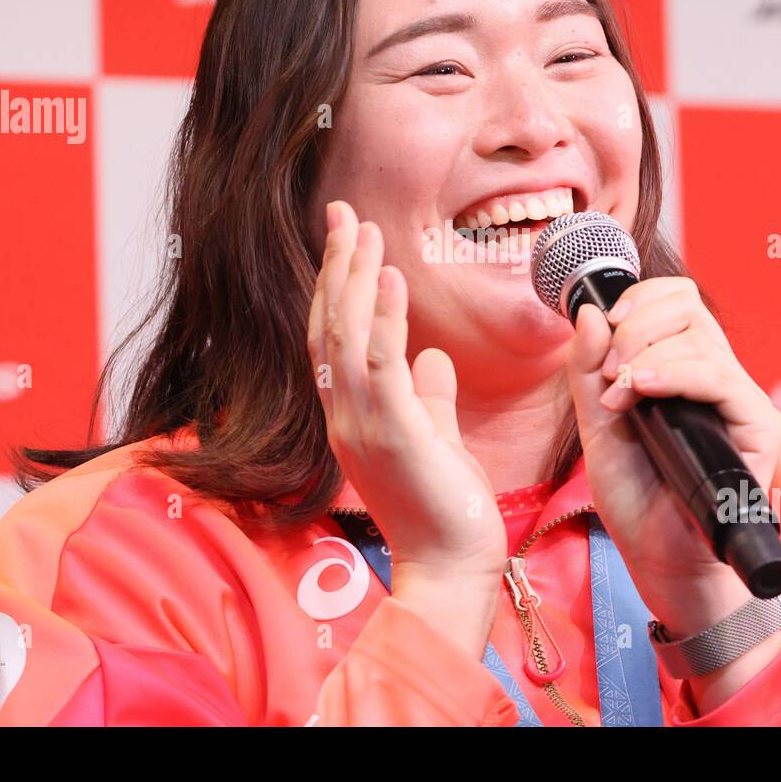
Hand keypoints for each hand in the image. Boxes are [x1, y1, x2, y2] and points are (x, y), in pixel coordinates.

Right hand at [308, 201, 507, 586]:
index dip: (336, 285)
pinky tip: (391, 277)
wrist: (452, 569)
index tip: (346, 238)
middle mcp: (345, 415)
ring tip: (364, 229)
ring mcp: (362, 425)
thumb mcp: (434, 439)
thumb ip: (428, 397)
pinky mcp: (391, 433)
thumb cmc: (446, 509)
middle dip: (335, 265)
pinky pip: (379, 364)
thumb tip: (433, 357)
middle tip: (342, 213)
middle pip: (328, 326)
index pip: (333, 338)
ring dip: (354, 278)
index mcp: (353, 415)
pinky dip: (382, 317)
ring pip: (345, 336)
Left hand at [565, 276, 780, 634]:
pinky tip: (642, 388)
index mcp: (682, 365)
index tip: (603, 326)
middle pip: (687, 305)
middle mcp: (715, 374)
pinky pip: (721, 378)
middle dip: (635, 324)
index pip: (675, 299)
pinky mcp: (757, 427)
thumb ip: (586, 370)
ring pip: (700, 337)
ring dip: (645, 352)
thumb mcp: (596, 423)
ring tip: (619, 394)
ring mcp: (738, 399)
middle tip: (609, 371)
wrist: (659, 556)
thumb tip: (585, 312)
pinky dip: (676, 374)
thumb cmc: (636, 494)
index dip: (638, 299)